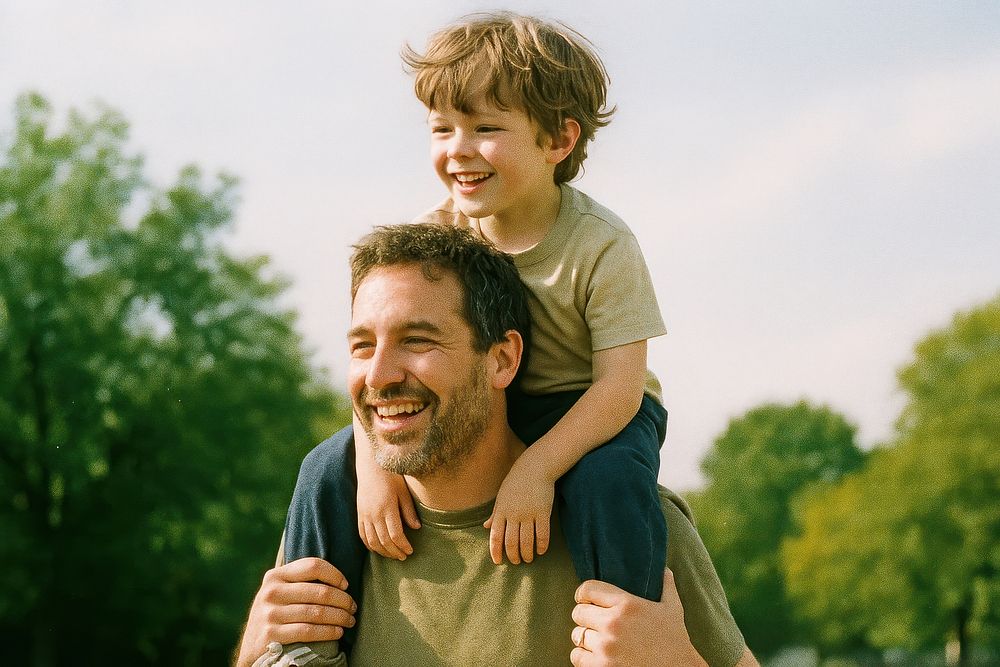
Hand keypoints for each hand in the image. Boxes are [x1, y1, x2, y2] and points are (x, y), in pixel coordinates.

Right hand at [234, 558, 356, 666]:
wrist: (252, 646)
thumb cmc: (275, 614)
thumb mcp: (280, 592)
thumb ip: (299, 581)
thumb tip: (338, 580)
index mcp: (275, 576)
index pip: (312, 565)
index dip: (334, 574)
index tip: (345, 585)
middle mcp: (271, 592)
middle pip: (319, 591)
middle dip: (343, 600)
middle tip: (353, 608)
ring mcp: (269, 614)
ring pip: (317, 612)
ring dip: (340, 617)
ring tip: (349, 620)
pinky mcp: (271, 635)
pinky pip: (308, 631)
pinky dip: (328, 631)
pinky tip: (338, 632)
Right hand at [357, 462, 420, 560]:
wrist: (371, 465)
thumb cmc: (391, 476)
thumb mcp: (403, 491)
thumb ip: (409, 510)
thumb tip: (417, 528)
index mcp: (387, 507)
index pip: (395, 534)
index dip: (403, 545)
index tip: (410, 550)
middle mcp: (374, 514)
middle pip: (384, 541)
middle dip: (395, 552)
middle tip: (404, 557)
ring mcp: (364, 515)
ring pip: (372, 541)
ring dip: (383, 552)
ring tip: (393, 555)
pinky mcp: (359, 514)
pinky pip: (362, 535)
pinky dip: (370, 545)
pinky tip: (378, 549)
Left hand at [483, 459, 552, 564]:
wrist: (534, 467)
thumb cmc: (516, 482)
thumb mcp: (501, 496)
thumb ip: (495, 513)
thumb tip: (485, 527)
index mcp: (501, 511)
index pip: (495, 536)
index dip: (496, 551)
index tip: (498, 562)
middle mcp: (514, 514)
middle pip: (511, 542)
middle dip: (513, 556)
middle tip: (517, 562)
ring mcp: (529, 513)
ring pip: (527, 541)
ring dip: (527, 554)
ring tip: (528, 559)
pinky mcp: (543, 512)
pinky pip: (542, 534)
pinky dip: (542, 545)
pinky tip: (541, 551)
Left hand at [569, 569, 706, 666]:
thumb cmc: (675, 641)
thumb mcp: (673, 609)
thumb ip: (666, 586)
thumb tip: (665, 569)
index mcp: (627, 604)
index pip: (587, 589)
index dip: (584, 594)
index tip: (587, 600)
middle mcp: (613, 623)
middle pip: (578, 613)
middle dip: (586, 618)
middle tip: (596, 624)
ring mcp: (605, 646)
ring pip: (576, 636)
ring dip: (586, 639)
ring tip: (598, 641)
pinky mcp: (601, 666)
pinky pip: (576, 656)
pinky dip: (584, 657)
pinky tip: (596, 656)